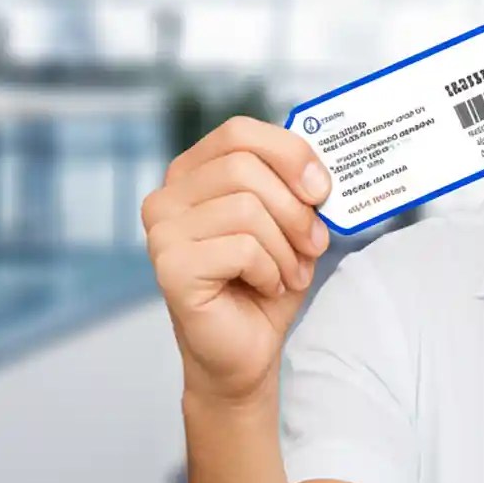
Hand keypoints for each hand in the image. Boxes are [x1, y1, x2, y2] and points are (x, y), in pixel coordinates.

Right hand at [142, 116, 331, 404]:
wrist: (247, 350)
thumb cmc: (268, 281)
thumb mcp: (292, 222)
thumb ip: (298, 187)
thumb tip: (321, 171)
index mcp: (194, 173)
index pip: (239, 132)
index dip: (289, 152)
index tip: (322, 189)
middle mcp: (167, 196)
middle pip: (244, 167)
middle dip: (295, 209)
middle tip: (313, 244)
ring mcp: (162, 232)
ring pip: (246, 208)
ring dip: (286, 247)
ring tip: (288, 273)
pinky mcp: (170, 267)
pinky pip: (242, 248)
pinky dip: (270, 271)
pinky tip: (265, 287)